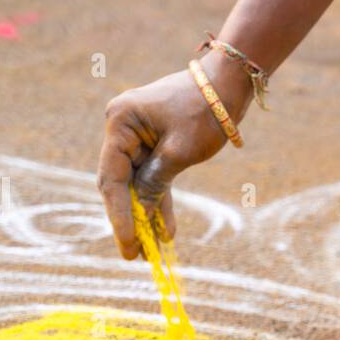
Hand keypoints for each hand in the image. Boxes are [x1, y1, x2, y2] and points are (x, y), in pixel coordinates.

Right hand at [97, 53, 251, 258]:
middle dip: (129, 221)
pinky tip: (166, 231)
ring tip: (150, 252)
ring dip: (145, 217)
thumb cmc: (205, 110)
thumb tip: (139, 212)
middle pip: (120, 184)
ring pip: (136, 186)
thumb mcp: (180, 152)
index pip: (112, 178)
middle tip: (133, 255)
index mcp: (120, 123)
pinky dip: (159, 202)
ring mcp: (137, 138)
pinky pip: (152, 179)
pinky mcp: (154, 146)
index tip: (127, 242)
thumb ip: (155, 182)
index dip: (119, 214)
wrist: (227, 84)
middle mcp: (122, 130)